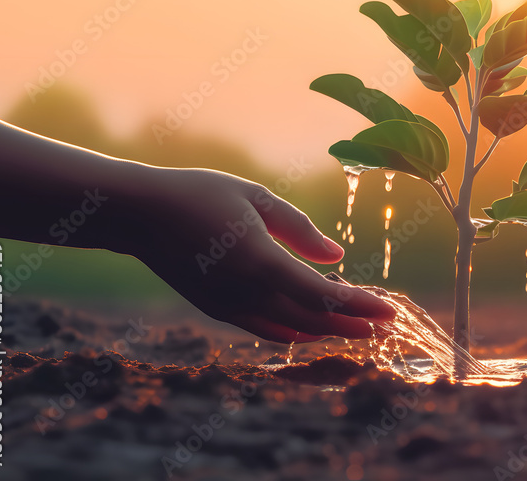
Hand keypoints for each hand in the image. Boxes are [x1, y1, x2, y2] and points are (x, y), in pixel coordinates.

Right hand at [116, 166, 394, 343]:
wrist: (137, 214)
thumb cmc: (199, 195)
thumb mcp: (256, 198)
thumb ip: (300, 230)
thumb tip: (339, 256)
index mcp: (261, 263)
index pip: (323, 295)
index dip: (360, 306)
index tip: (389, 310)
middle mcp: (247, 293)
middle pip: (312, 320)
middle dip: (351, 324)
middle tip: (383, 325)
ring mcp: (229, 306)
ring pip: (289, 329)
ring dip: (325, 330)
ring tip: (355, 326)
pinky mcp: (216, 309)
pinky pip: (263, 328)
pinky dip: (292, 331)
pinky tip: (308, 328)